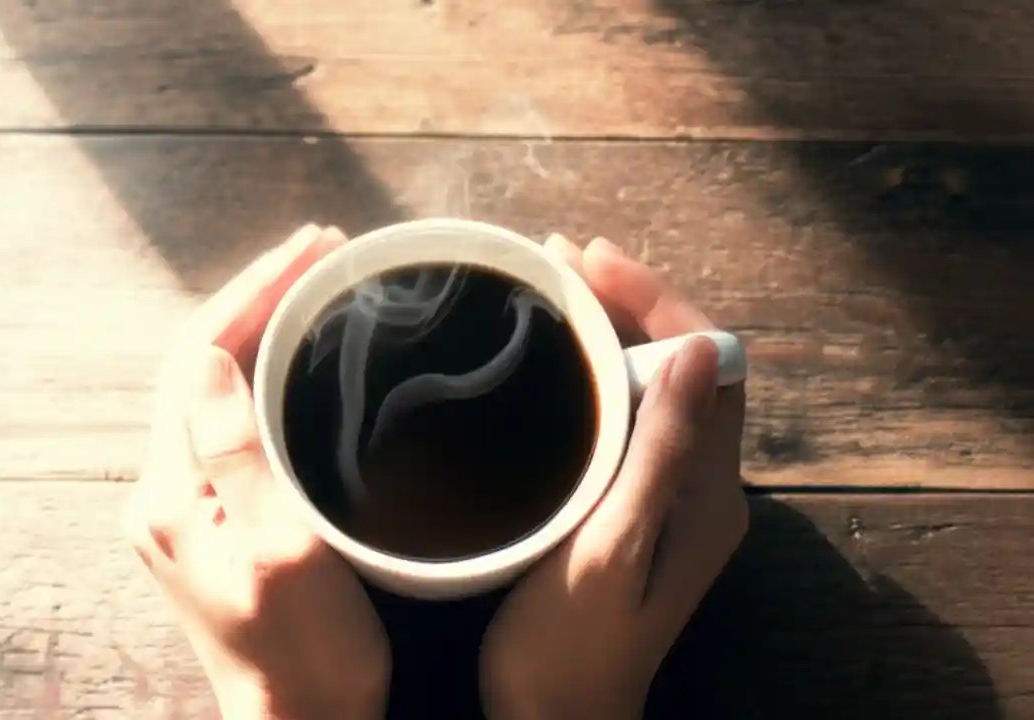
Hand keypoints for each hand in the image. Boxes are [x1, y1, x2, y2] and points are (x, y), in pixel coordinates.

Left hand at [124, 225, 389, 719]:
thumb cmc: (308, 655)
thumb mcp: (284, 552)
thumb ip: (238, 452)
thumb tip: (214, 358)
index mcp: (173, 494)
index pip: (198, 357)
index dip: (251, 292)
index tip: (310, 248)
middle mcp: (165, 493)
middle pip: (200, 365)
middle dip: (256, 298)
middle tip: (320, 251)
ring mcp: (184, 507)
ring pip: (213, 389)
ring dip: (258, 331)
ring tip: (313, 286)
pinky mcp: (209, 520)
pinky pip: (227, 422)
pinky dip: (262, 375)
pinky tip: (298, 361)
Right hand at [479, 236, 748, 719]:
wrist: (553, 718)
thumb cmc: (571, 645)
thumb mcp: (614, 546)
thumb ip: (660, 453)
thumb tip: (703, 351)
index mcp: (708, 490)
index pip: (712, 361)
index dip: (660, 301)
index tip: (593, 263)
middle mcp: (700, 484)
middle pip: (683, 364)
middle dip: (630, 302)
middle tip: (558, 259)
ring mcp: (665, 494)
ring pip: (651, 384)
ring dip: (608, 329)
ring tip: (548, 286)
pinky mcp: (629, 503)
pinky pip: (624, 415)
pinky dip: (590, 370)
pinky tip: (547, 356)